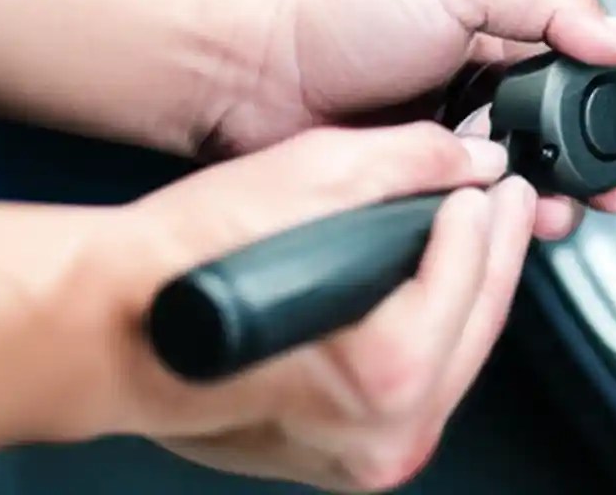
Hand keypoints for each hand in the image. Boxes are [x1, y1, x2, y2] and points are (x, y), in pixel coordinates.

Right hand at [115, 122, 530, 491]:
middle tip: (506, 202)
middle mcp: (384, 433)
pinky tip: (440, 288)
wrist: (109, 325)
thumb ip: (408, 162)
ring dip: (471, 293)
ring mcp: (365, 454)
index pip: (469, 281)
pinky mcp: (346, 455)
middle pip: (476, 328)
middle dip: (497, 254)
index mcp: (383, 374)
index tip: (496, 184)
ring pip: (454, 361)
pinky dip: (435, 333)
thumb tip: (468, 160)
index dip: (489, 222)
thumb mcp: (306, 177)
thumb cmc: (182, 267)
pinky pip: (420, 385)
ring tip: (482, 236)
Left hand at [212, 0, 615, 239]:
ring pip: (523, 186)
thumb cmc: (339, 12)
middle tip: (608, 193)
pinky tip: (495, 216)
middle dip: (592, 173)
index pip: (583, 80)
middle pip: (563, 143)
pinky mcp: (421, 187)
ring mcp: (452, 145)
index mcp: (503, 36)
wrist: (255, 73)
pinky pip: (472, 212)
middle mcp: (482, 93)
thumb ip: (548, 2)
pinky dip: (491, 220)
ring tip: (550, 207)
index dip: (613, 117)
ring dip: (546, 201)